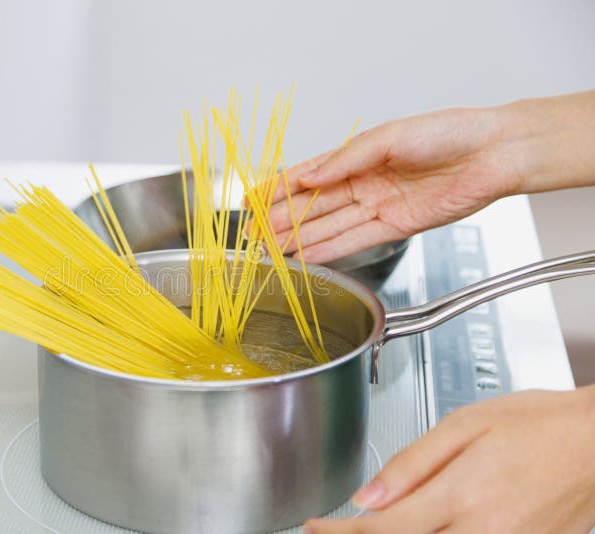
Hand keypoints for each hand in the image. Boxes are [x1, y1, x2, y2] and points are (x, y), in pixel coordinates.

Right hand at [268, 106, 523, 262]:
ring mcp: (378, 207)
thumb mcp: (388, 137)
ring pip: (329, 226)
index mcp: (358, 156)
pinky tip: (305, 256)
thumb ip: (345, 160)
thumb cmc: (448, 132)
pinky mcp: (396, 227)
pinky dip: (329, 250)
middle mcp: (364, 183)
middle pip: (314, 206)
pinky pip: (355, 240)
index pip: (307, 175)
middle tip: (253, 234)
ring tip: (270, 250)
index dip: (277, 188)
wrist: (492, 153)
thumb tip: (309, 177)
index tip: (251, 200)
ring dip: (298, 239)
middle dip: (281, 219)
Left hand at [304, 386, 594, 532]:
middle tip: (335, 529)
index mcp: (462, 495)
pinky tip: (420, 529)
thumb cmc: (538, 425)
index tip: (315, 526)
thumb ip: (411, 464)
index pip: (382, 529)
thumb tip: (367, 496)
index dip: (339, 533)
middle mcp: (482, 533)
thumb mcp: (465, 425)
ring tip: (373, 526)